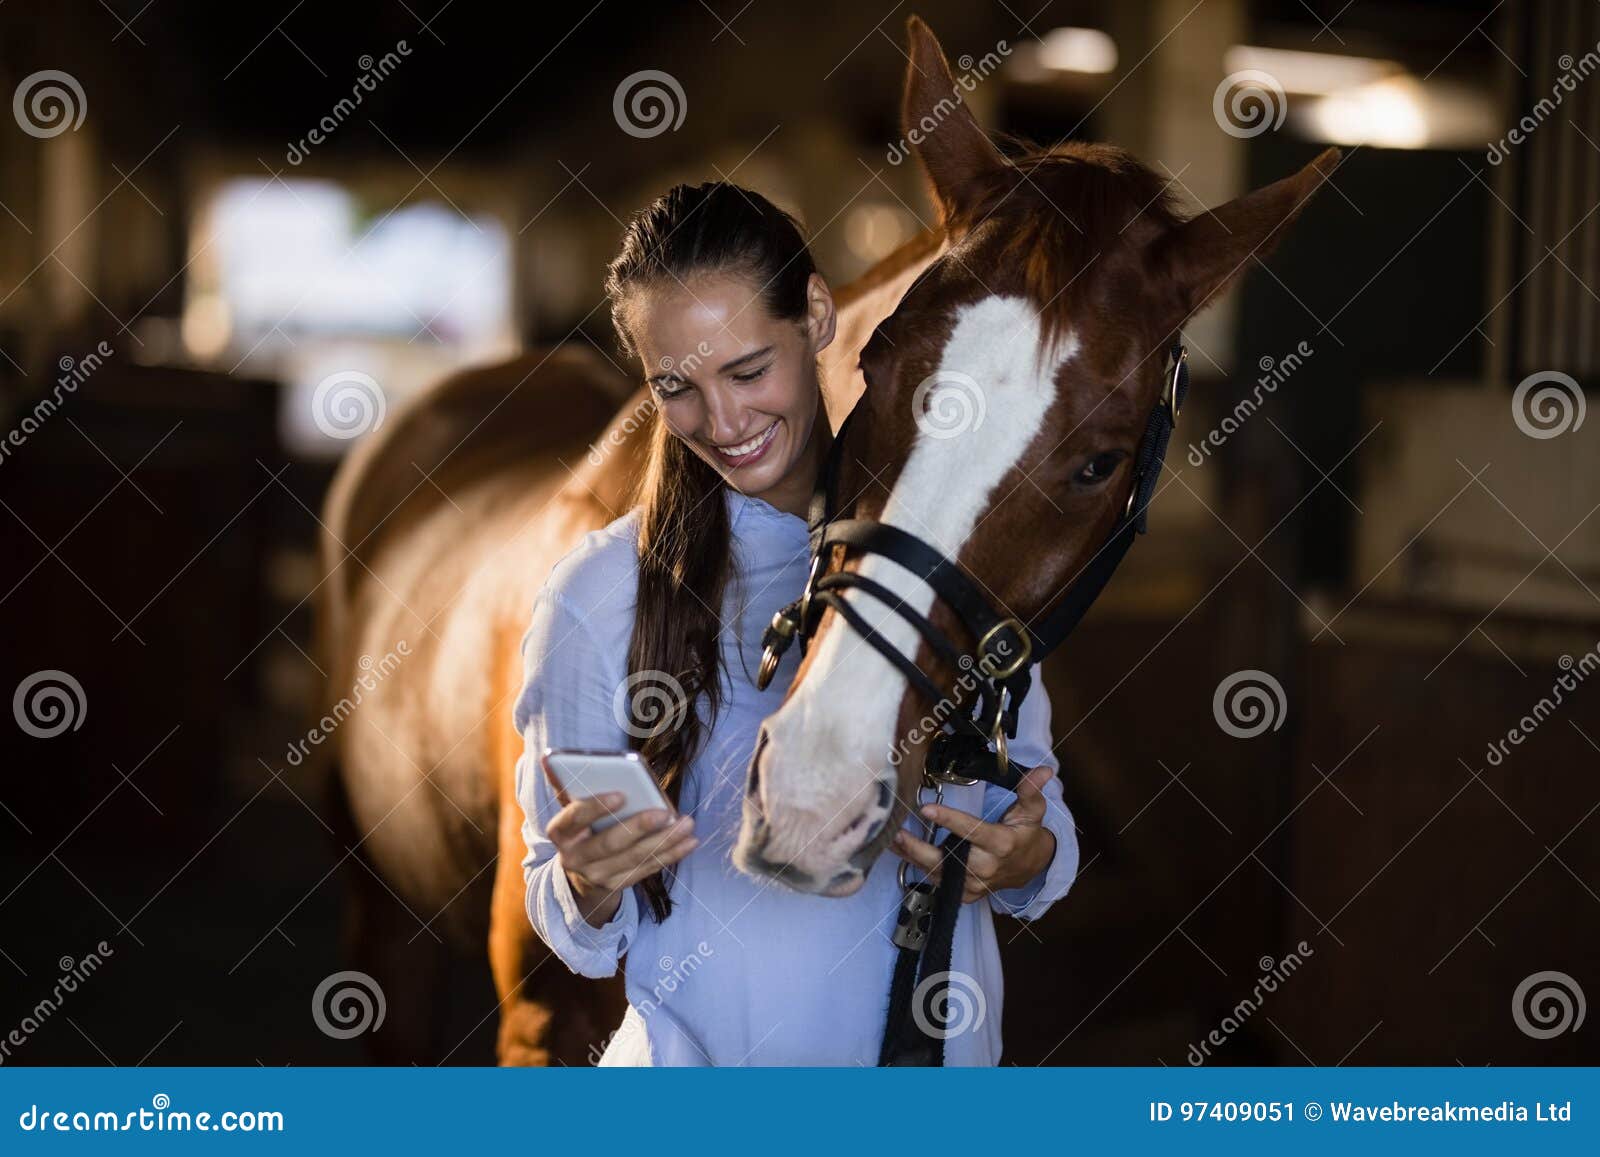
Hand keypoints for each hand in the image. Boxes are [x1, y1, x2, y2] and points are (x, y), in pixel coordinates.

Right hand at [548, 794, 696, 926]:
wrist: (581, 871)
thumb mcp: (574, 806)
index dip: (596, 806)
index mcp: (560, 832)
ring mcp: (595, 876)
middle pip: (609, 843)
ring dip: (664, 841)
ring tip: (686, 824)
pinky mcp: (616, 886)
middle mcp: (574, 858)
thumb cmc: (583, 825)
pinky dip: (671, 855)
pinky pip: (647, 870)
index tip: (621, 794)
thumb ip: (572, 784)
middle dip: (639, 827)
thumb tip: (551, 758)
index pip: (575, 818)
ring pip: (634, 858)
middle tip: (664, 812)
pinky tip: (689, 842)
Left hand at [888, 766, 1056, 903]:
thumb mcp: (1033, 811)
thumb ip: (1030, 790)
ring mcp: (974, 884)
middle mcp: (986, 867)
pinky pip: (938, 881)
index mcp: (1001, 844)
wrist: (1029, 868)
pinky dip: (917, 867)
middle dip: (920, 848)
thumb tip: (1044, 770)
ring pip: (937, 872)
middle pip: (948, 859)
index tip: (928, 808)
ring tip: (890, 839)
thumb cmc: (1026, 834)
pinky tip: (900, 851)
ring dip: (911, 856)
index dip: (949, 820)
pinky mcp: (965, 893)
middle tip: (897, 832)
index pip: (972, 832)